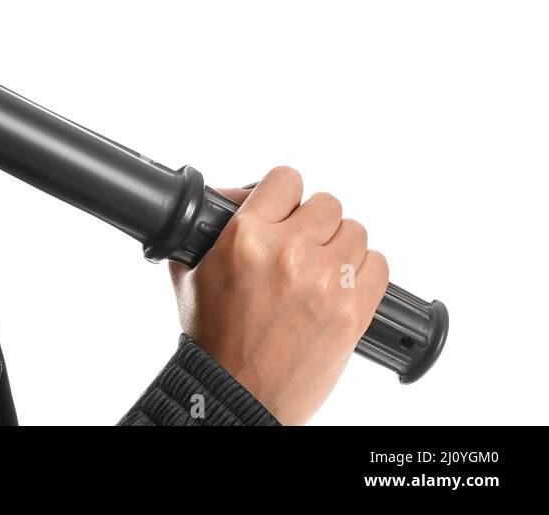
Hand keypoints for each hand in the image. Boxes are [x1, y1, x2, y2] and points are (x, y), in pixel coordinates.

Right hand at [167, 165, 389, 424]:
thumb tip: (234, 194)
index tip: (283, 207)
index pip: (286, 179)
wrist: (234, 391)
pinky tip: (343, 283)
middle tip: (302, 242)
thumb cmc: (212, 336)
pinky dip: (364, 271)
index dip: (284, 193)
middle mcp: (288, 252)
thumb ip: (207, 228)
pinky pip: (379, 266)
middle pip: (326, 204)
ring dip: (339, 245)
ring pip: (355, 231)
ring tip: (323, 266)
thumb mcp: (191, 270)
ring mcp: (323, 282)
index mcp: (245, 236)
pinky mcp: (352, 312)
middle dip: (313, 221)